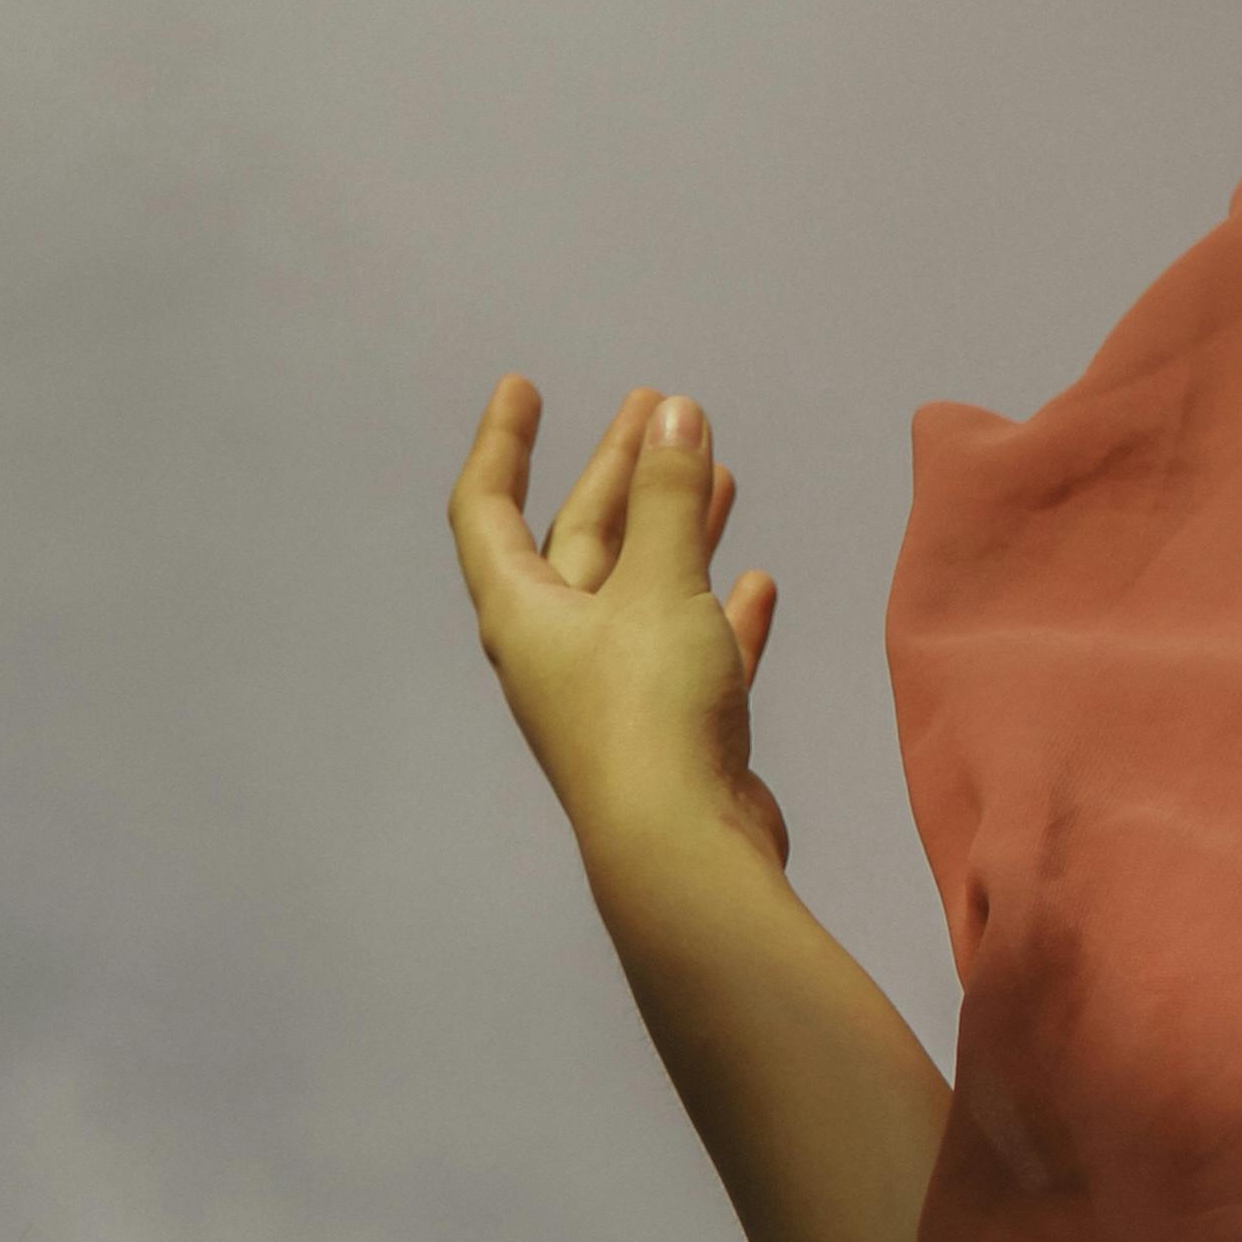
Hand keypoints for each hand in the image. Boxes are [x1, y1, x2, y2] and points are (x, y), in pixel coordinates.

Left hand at [447, 379, 787, 871]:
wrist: (682, 854)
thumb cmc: (650, 713)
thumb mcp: (660, 583)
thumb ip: (669, 497)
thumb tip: (675, 414)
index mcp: (521, 611)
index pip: (487, 507)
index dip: (502, 442)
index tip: (523, 387)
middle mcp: (554, 650)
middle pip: (579, 537)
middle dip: (617, 469)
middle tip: (658, 407)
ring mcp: (610, 693)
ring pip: (641, 588)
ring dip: (675, 529)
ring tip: (716, 469)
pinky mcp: (669, 732)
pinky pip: (692, 650)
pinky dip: (718, 612)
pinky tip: (754, 582)